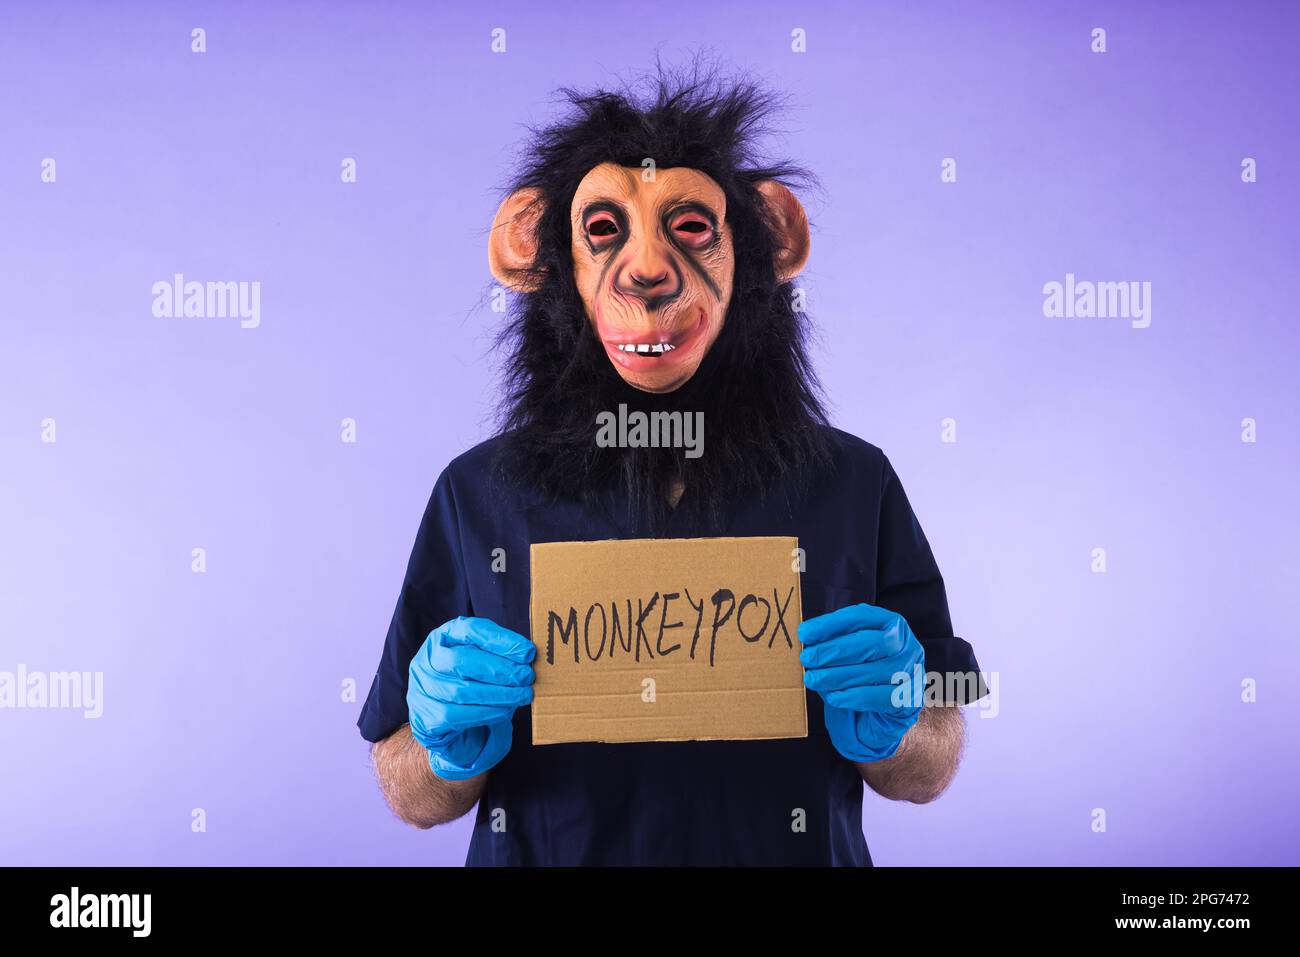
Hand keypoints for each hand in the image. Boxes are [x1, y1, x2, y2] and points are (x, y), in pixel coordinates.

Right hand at [407, 616, 535, 780]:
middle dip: (501, 669)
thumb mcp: (481, 660)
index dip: (501, 640)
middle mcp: (427, 659)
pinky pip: (459, 715)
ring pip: (462, 690)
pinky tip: (506, 711)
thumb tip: (528, 655)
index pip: (470, 630)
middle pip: (463, 660)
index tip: (528, 651)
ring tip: (523, 695)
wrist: (446, 721)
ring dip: (499, 694)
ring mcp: (423, 688)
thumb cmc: (470, 682)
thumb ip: (499, 654)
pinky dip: (487, 713)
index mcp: (443, 637)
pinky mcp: (427, 716)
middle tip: (527, 676)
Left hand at [798, 603, 925, 761]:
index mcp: (891, 624)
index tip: (804, 633)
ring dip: (837, 675)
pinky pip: (880, 697)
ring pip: (874, 671)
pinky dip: (853, 696)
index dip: (830, 624)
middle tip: (807, 658)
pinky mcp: (910, 699)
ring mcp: (912, 672)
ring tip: (812, 679)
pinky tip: (833, 697)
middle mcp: (907, 645)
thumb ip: (833, 642)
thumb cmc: (860, 675)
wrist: (878, 715)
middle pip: (870, 643)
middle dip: (833, 651)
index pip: (861, 617)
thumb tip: (807, 640)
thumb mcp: (848, 653)